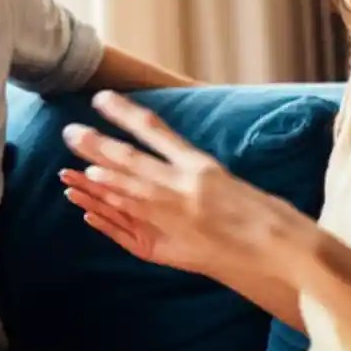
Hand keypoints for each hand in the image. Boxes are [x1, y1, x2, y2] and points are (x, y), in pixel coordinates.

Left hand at [59, 91, 315, 277]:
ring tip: (70, 170)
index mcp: (200, 165)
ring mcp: (173, 218)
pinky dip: (106, 219)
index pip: (153, 130)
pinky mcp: (168, 246)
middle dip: (97, 146)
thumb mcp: (229, 179)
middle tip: (69, 132)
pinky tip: (86, 212)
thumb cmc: (266, 214)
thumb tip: (166, 156)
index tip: (100, 97)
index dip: (123, 113)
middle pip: (129, 161)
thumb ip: (194, 168)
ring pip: (123, 195)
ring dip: (94, 182)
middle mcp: (182, 187)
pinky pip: (128, 230)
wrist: (281, 253)